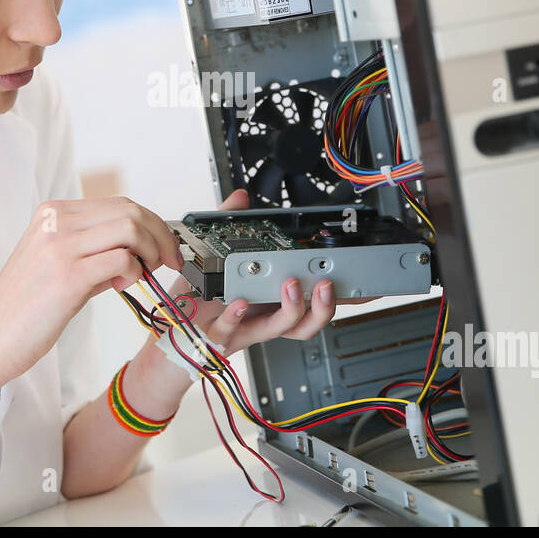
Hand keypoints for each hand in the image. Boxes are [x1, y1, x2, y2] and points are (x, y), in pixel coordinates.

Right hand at [0, 196, 184, 380]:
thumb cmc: (21, 309)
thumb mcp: (57, 266)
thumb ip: (94, 253)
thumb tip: (140, 252)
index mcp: (52, 214)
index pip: (119, 204)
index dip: (151, 223)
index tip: (164, 246)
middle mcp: (56, 222)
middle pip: (130, 210)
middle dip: (161, 235)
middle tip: (169, 260)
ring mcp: (60, 245)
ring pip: (130, 228)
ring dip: (152, 251)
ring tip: (145, 274)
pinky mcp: (67, 275)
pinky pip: (121, 259)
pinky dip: (134, 271)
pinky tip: (123, 287)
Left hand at [176, 189, 376, 355]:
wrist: (170, 340)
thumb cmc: (194, 305)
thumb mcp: (213, 258)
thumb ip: (229, 226)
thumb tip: (241, 198)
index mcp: (270, 299)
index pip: (315, 299)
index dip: (344, 295)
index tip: (369, 286)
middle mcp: (264, 316)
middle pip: (310, 320)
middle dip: (325, 304)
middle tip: (326, 285)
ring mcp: (245, 328)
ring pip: (282, 328)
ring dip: (293, 309)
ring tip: (292, 288)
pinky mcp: (220, 336)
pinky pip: (232, 330)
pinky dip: (235, 317)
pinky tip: (237, 303)